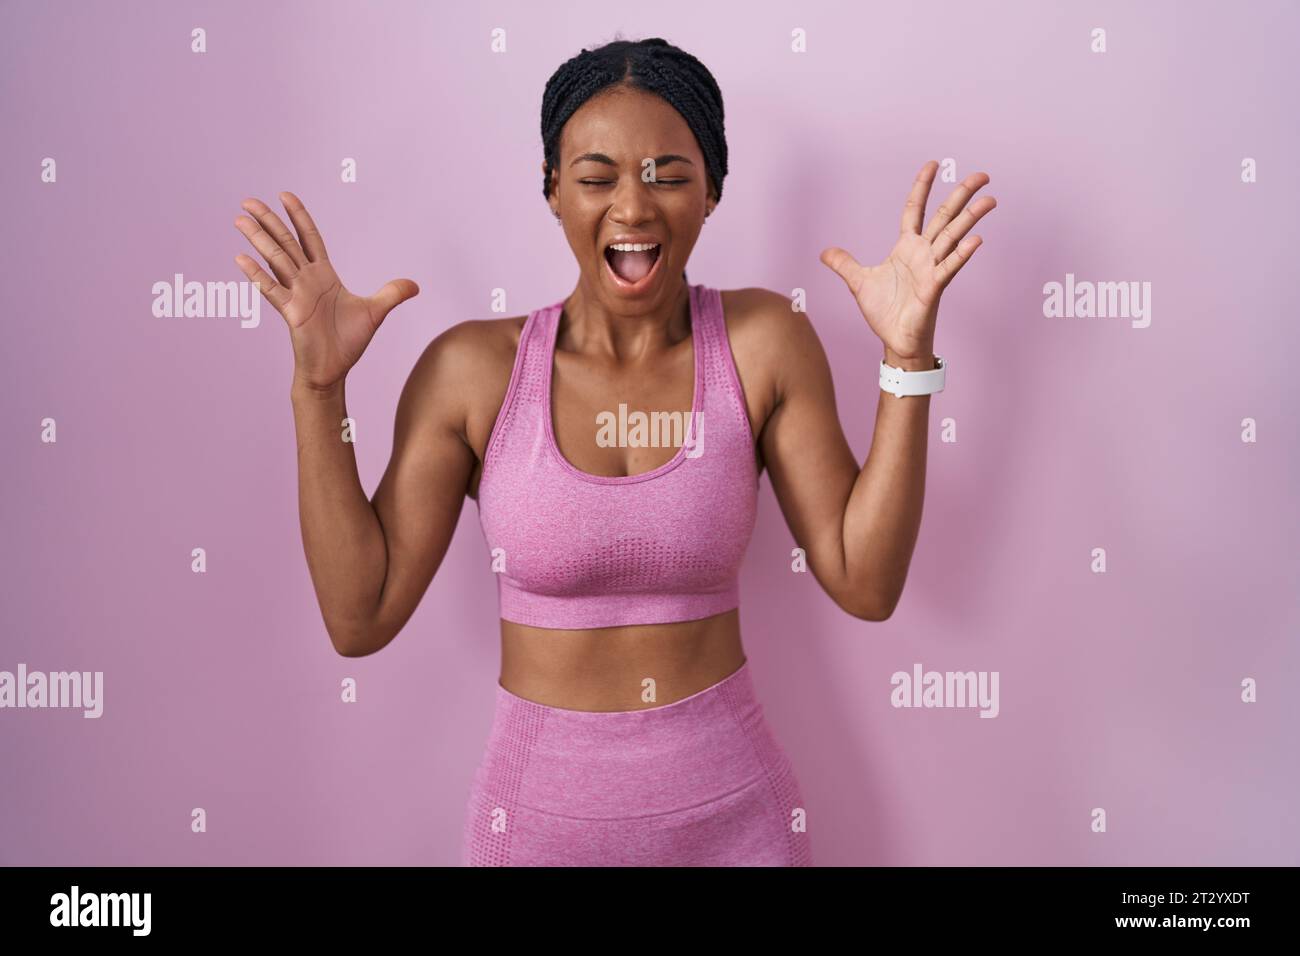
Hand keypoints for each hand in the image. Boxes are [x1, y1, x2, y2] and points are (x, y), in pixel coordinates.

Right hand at [234, 192, 418, 390]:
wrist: (334, 371)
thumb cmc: (348, 342)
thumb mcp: (375, 312)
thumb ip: (392, 294)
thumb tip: (416, 286)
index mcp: (324, 276)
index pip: (309, 239)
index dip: (299, 217)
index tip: (285, 195)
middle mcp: (306, 281)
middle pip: (286, 243)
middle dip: (269, 221)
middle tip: (248, 201)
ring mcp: (296, 295)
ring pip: (275, 261)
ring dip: (258, 240)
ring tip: (240, 220)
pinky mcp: (290, 313)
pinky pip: (271, 290)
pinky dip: (256, 275)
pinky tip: (241, 258)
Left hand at [820, 160, 993, 359]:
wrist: (895, 341)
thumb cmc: (884, 312)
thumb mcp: (858, 282)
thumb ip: (844, 264)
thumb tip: (825, 252)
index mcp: (906, 247)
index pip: (914, 209)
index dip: (922, 187)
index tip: (932, 164)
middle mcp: (923, 253)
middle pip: (944, 216)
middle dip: (961, 195)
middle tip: (982, 175)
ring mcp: (932, 268)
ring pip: (953, 237)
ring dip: (971, 218)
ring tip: (989, 200)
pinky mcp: (934, 287)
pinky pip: (949, 267)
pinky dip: (962, 254)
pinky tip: (975, 240)